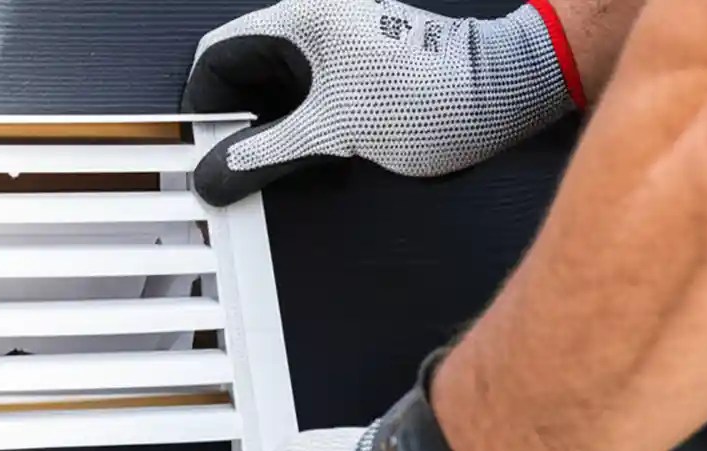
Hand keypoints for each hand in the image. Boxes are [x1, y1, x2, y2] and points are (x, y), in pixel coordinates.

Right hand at [182, 0, 580, 205]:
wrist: (502, 95)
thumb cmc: (433, 96)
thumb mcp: (330, 135)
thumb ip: (263, 156)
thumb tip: (217, 174)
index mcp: (300, 20)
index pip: (217, 54)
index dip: (204, 105)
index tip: (205, 146)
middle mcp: (316, 20)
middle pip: (243, 69)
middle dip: (236, 121)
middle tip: (236, 163)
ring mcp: (339, 40)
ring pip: (276, 85)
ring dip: (269, 127)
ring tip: (276, 164)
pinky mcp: (359, 64)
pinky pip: (308, 91)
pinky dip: (298, 124)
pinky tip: (309, 154)